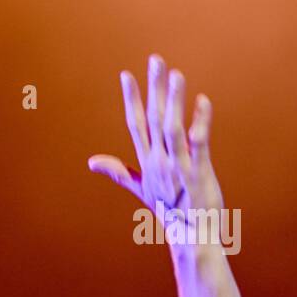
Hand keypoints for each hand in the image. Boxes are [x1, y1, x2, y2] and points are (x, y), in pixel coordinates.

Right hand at [88, 54, 223, 247]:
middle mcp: (159, 160)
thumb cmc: (170, 212)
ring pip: (172, 127)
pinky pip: (199, 142)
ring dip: (174, 100)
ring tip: (176, 74)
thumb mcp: (141, 189)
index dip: (131, 98)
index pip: (136, 123)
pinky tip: (203, 101)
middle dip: (154, 88)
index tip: (126, 75)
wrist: (191, 237)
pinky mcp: (198, 173)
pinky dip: (201, 121)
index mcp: (147, 161)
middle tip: (155, 59)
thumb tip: (92, 162)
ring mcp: (178, 166)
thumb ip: (119, 172)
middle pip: (155, 118)